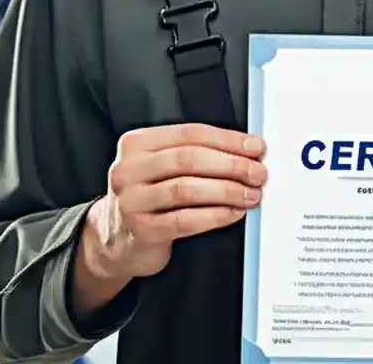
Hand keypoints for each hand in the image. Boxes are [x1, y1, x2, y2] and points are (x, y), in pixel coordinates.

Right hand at [71, 123, 266, 313]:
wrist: (115, 238)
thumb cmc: (148, 197)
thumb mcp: (159, 167)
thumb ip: (194, 154)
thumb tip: (246, 151)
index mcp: (136, 143)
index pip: (189, 134)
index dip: (227, 139)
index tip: (255, 147)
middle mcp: (129, 169)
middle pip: (189, 159)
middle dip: (231, 165)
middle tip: (257, 172)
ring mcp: (133, 200)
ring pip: (187, 189)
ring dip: (227, 191)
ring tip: (250, 194)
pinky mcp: (143, 230)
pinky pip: (186, 220)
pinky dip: (215, 215)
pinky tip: (233, 213)